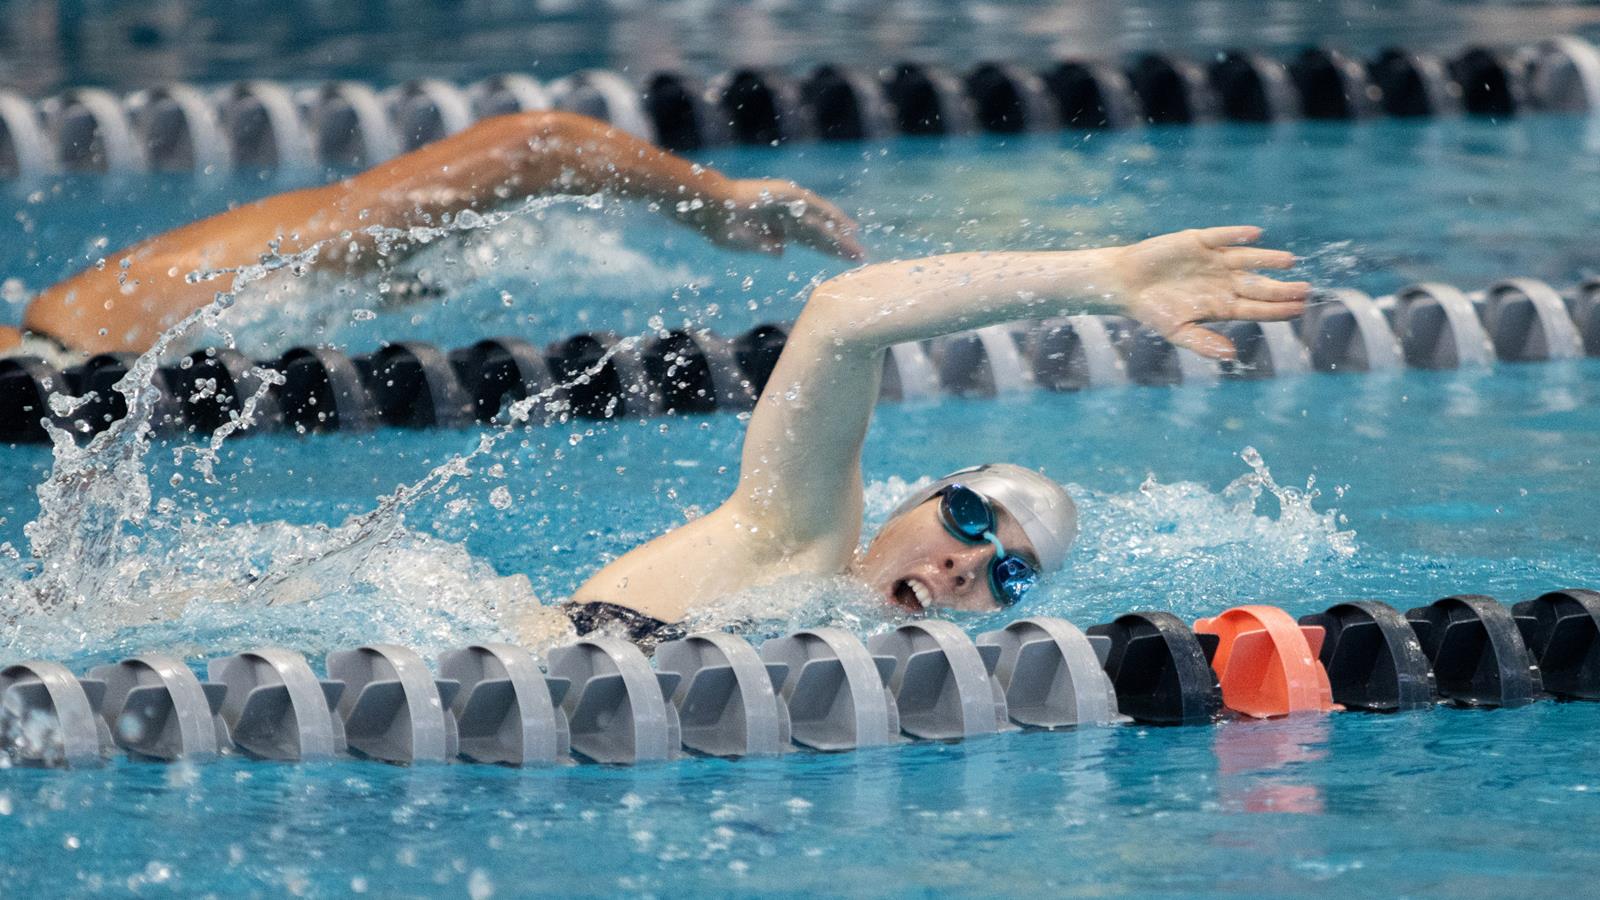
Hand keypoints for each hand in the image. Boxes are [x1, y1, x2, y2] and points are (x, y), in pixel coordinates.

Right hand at [691, 178, 865, 260]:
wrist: (709, 209)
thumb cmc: (721, 227)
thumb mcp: (746, 244)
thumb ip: (764, 247)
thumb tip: (782, 251)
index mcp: (778, 229)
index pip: (810, 242)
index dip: (827, 251)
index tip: (845, 262)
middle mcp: (787, 216)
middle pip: (819, 233)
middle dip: (839, 245)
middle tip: (861, 256)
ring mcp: (787, 204)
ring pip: (819, 220)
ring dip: (839, 231)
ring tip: (857, 242)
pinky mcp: (785, 195)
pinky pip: (812, 206)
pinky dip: (829, 214)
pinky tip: (844, 224)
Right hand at [1110, 226, 1309, 359]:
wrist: (1125, 284)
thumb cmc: (1151, 311)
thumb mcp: (1177, 332)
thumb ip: (1203, 343)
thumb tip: (1232, 356)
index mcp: (1221, 305)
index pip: (1257, 307)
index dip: (1278, 309)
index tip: (1300, 309)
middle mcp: (1223, 281)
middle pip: (1259, 285)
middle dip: (1282, 288)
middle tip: (1306, 289)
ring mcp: (1213, 261)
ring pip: (1247, 259)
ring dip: (1268, 260)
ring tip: (1290, 261)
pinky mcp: (1198, 241)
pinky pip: (1222, 236)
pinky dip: (1237, 235)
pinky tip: (1256, 235)